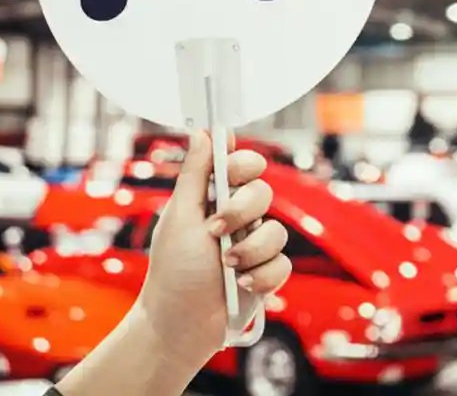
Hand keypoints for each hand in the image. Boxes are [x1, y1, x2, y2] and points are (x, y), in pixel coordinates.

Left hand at [134, 131, 291, 366]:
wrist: (181, 324)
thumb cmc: (173, 271)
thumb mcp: (181, 217)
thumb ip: (195, 174)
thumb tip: (203, 132)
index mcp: (214, 199)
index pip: (241, 165)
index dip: (242, 163)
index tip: (231, 172)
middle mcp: (237, 218)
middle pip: (263, 192)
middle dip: (242, 211)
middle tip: (217, 230)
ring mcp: (254, 245)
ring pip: (277, 230)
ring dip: (250, 250)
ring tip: (227, 266)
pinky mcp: (267, 272)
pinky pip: (282, 262)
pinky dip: (261, 274)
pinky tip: (242, 284)